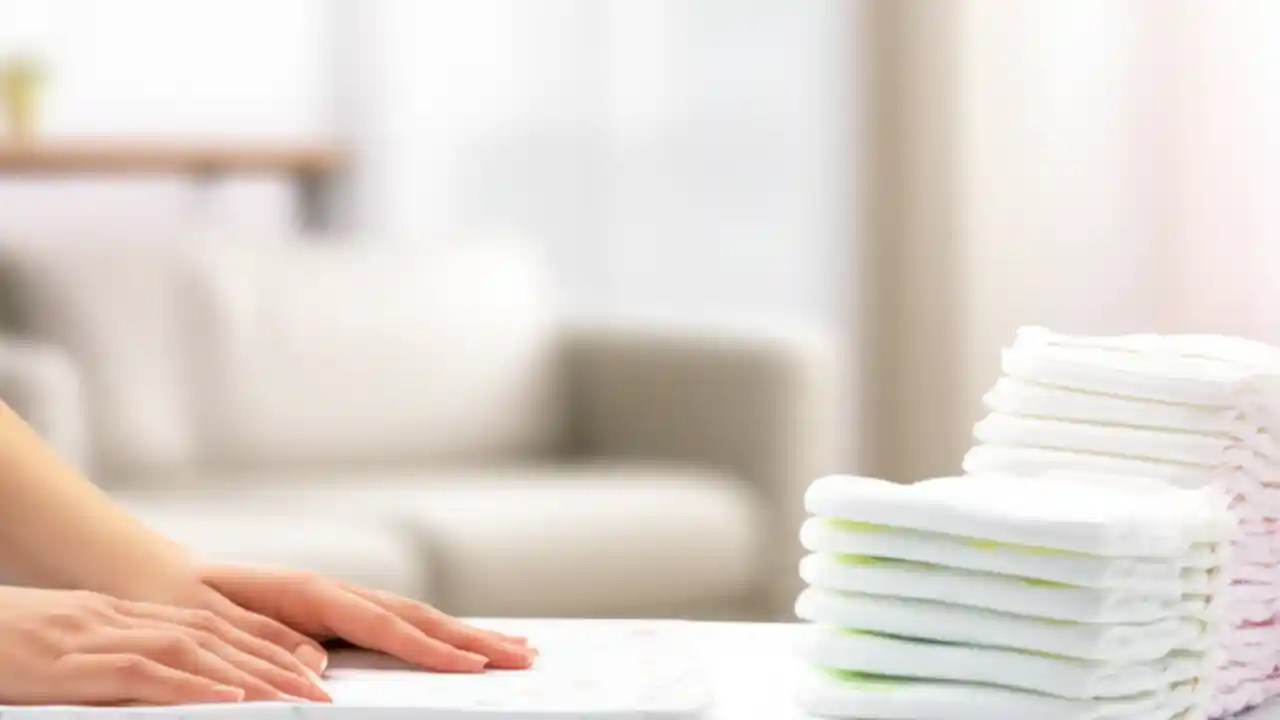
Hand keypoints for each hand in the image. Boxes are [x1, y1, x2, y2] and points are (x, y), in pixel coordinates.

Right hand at [0, 585, 330, 705]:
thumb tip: (162, 687)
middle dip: (272, 660)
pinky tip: (231, 701)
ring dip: (250, 675)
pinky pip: (141, 672)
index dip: (260, 645)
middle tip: (322, 685)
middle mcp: (113, 617)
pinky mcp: (66, 661)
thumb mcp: (57, 654)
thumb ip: (109, 667)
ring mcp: (90, 635)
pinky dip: (191, 686)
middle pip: (212, 634)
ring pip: (191, 650)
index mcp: (115, 615)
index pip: (206, 625)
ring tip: (297, 696)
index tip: (305, 666)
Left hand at [200, 565, 536, 672]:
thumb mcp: (210, 626)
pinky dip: (437, 636)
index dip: (431, 647)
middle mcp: (333, 591)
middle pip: (418, 616)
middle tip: (525, 655)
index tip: (474, 665)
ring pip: (416, 618)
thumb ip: (264, 642)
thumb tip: (320, 666)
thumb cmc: (179, 604)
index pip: (385, 623)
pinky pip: (397, 626)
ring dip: (468, 635)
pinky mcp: (335, 615)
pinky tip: (462, 647)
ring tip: (516, 648)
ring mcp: (338, 601)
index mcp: (309, 591)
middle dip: (474, 638)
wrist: (156, 579)